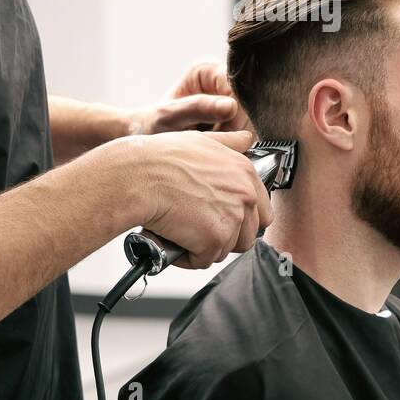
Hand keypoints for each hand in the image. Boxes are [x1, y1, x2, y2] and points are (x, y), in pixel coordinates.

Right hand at [110, 129, 271, 269]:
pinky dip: (187, 256)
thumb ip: (229, 143)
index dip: (241, 219)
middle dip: (224, 236)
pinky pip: (204, 260)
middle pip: (247, 235)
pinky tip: (173, 237)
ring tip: (182, 229)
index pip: (262, 211)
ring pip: (226, 249)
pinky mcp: (214, 240)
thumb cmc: (160, 159)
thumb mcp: (201, 141)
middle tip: (197, 226)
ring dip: (204, 246)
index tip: (221, 219)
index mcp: (245, 172)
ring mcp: (232, 218)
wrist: (137, 177)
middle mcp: (245, 195)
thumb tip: (245, 139)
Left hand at [129, 60, 253, 134]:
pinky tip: (217, 148)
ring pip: (250, 120)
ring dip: (234, 139)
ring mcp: (230, 96)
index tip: (220, 135)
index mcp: (207, 68)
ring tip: (210, 146)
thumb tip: (231, 106)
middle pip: (247, 106)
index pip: (237, 90)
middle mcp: (222, 77)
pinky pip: (246, 131)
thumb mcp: (170, 117)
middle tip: (212, 145)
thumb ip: (198, 109)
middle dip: (234, 129)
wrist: (148, 139)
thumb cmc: (152, 126)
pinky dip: (234, 144)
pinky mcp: (235, 115)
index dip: (234, 115)